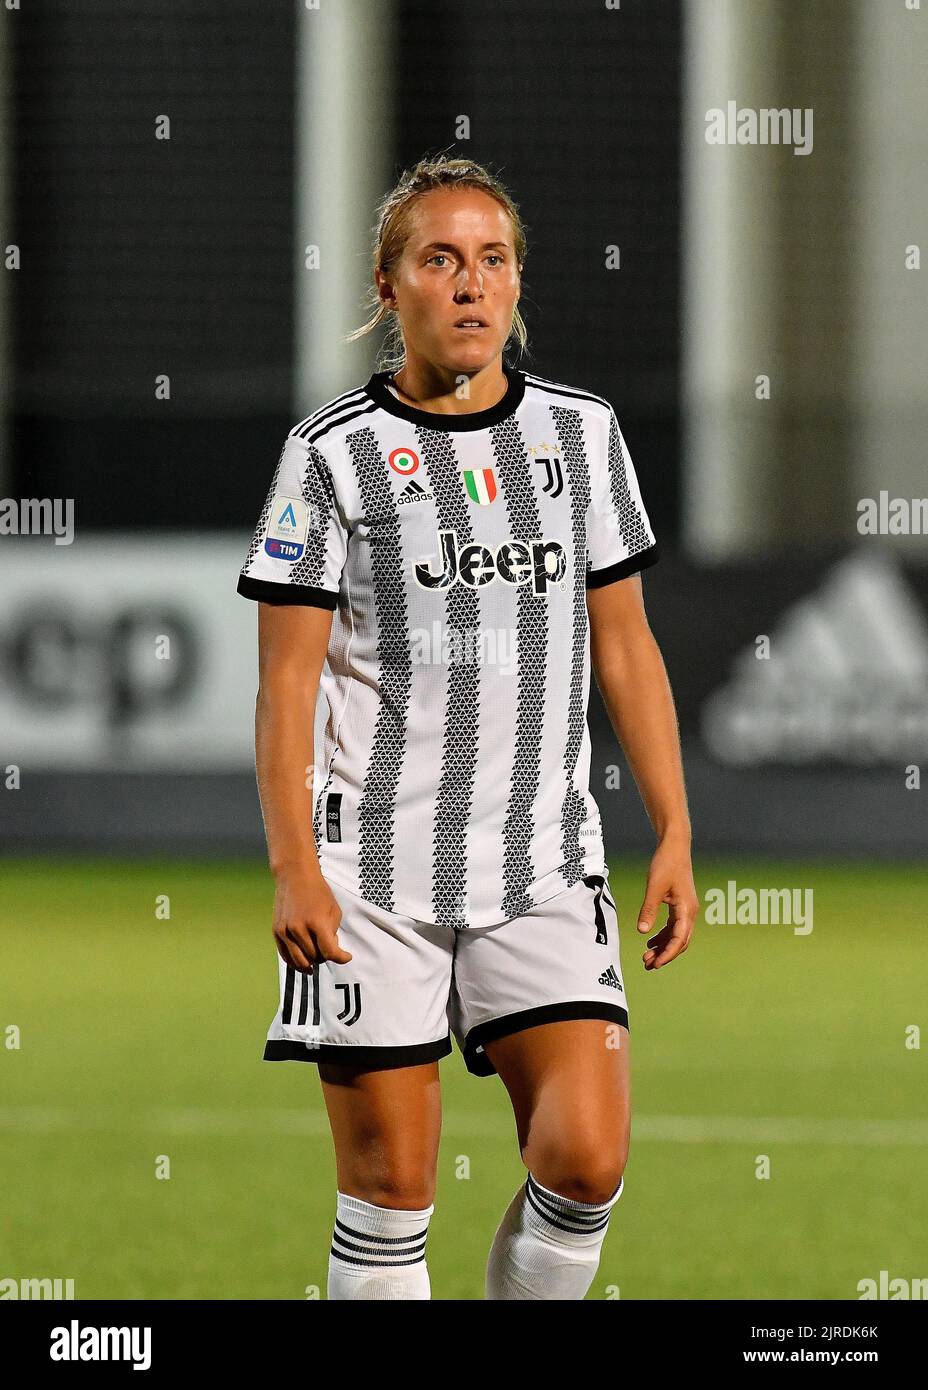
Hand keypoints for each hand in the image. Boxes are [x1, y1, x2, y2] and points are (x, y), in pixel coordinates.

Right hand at [272, 867, 351, 973]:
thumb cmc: (317, 891)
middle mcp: (299, 928)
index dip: (341, 958)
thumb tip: (329, 949)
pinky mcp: (277, 932)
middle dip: (325, 956)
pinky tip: (304, 962)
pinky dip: (295, 962)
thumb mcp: (334, 910)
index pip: (329, 952)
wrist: (295, 876)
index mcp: (316, 922)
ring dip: (311, 963)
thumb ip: (333, 933)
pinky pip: (285, 956)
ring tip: (317, 957)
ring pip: (300, 961)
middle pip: (315, 957)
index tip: (346, 956)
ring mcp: (285, 931)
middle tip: (329, 948)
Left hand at [637, 836, 698, 970]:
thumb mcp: (654, 888)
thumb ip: (649, 910)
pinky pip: (673, 927)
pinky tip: (650, 942)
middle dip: (665, 954)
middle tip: (648, 964)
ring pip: (676, 935)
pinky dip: (663, 936)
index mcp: (687, 909)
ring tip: (647, 957)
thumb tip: (642, 931)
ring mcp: (686, 909)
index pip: (679, 939)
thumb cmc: (666, 864)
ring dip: (663, 947)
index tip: (655, 964)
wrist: (675, 847)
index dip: (667, 953)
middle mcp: (690, 912)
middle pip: (680, 941)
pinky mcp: (680, 905)